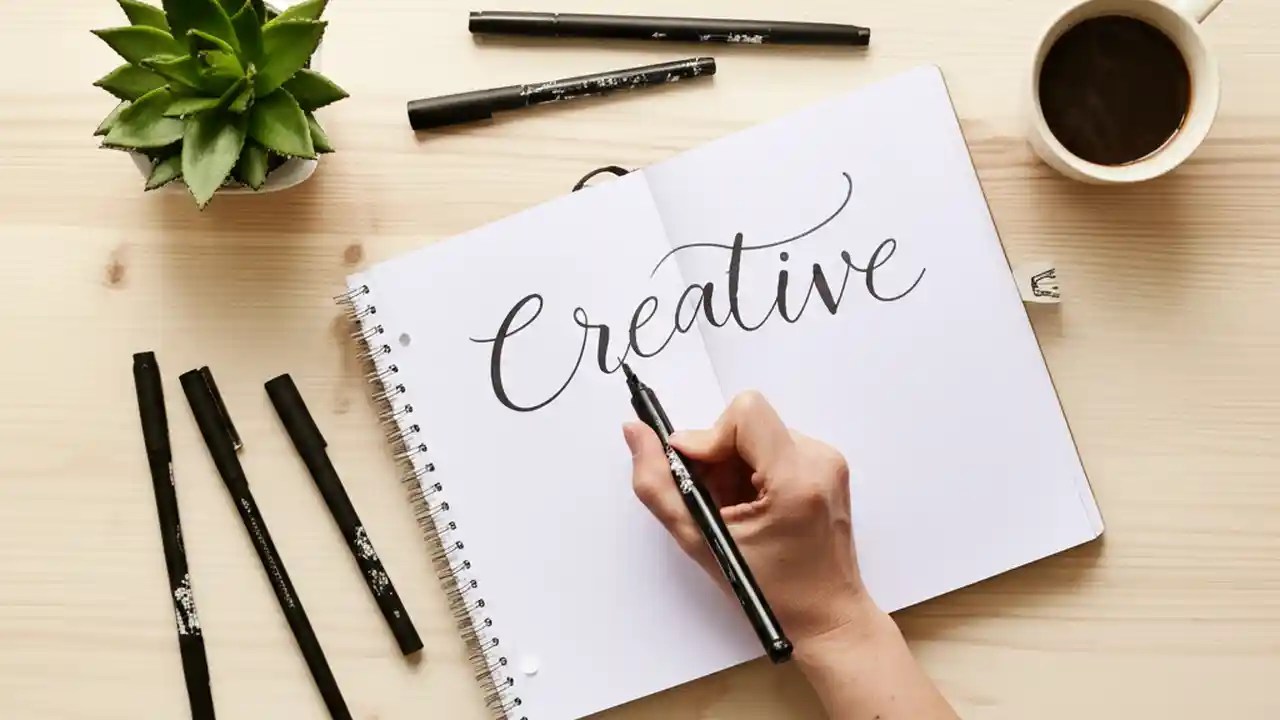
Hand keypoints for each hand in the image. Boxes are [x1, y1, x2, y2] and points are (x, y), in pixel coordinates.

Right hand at [623, 390, 874, 643]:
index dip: (708, 436)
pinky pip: (776, 446)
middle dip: (719, 458)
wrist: (826, 616)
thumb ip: (659, 485)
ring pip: (758, 434)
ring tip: (736, 511)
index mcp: (796, 479)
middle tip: (715, 502)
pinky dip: (753, 471)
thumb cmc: (769, 592)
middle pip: (748, 424)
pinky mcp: (828, 467)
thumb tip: (636, 432)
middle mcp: (820, 461)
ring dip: (734, 466)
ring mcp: (828, 462)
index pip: (746, 413)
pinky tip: (754, 508)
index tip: (693, 470)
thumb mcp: (701, 543)